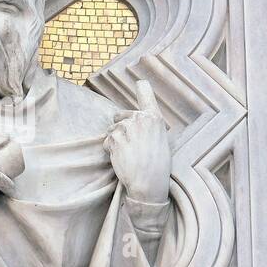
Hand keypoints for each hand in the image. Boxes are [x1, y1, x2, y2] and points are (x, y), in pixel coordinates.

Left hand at [105, 80, 170, 203]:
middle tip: (131, 147)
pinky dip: (111, 150)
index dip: (141, 87)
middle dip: (120, 128)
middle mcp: (140, 118)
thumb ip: (148, 127)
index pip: (145, 92)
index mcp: (154, 117)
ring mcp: (127, 127)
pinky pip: (107, 141)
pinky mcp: (115, 139)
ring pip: (111, 130)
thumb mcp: (160, 140)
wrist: (149, 183)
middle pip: (120, 115)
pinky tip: (122, 159)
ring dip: (115, 141)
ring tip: (128, 154)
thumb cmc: (157, 166)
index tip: (139, 83)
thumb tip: (134, 120)